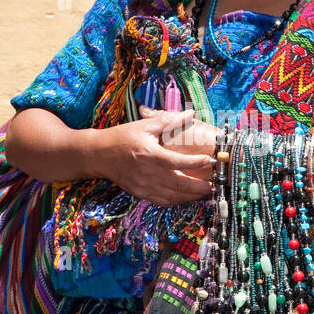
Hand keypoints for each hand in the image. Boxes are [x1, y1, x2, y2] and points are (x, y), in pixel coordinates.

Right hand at [94, 107, 214, 207]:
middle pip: (178, 184)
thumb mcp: (144, 125)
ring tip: (205, 193)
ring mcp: (143, 186)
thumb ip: (169, 120)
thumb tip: (191, 112)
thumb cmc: (121, 137)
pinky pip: (162, 201)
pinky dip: (177, 201)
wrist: (98, 155)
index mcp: (150, 154)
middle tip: (214, 185)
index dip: (195, 162)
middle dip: (199, 187)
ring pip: (172, 196)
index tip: (209, 160)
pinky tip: (187, 197)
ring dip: (190, 197)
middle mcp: (147, 173)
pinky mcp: (140, 193)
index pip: (177, 162)